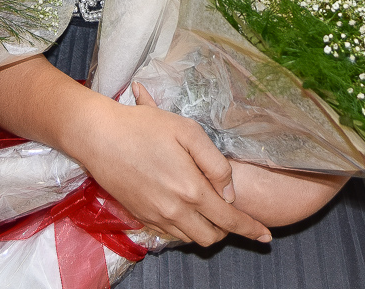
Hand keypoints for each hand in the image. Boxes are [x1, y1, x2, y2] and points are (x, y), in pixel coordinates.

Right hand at [70, 83, 271, 246]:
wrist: (98, 137)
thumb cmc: (144, 127)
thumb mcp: (188, 132)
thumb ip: (215, 163)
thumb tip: (229, 192)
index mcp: (190, 189)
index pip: (229, 219)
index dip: (251, 229)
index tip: (266, 236)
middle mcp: (174, 210)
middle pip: (212, 237)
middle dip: (227, 230)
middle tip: (232, 211)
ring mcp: (156, 216)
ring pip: (191, 238)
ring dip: (206, 229)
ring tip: (208, 206)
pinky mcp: (141, 216)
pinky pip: (171, 233)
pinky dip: (185, 226)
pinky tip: (183, 205)